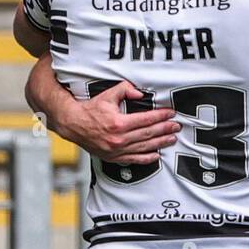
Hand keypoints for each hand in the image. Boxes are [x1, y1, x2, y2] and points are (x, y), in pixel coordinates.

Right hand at [61, 79, 179, 164]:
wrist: (73, 124)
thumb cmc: (90, 110)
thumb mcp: (107, 95)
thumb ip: (125, 89)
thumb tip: (139, 93)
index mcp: (119, 123)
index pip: (146, 119)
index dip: (161, 116)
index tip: (170, 114)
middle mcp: (119, 139)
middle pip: (149, 134)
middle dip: (165, 129)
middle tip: (176, 126)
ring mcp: (117, 150)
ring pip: (144, 147)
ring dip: (160, 143)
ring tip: (171, 139)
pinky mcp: (114, 157)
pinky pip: (134, 159)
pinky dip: (146, 158)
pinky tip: (156, 155)